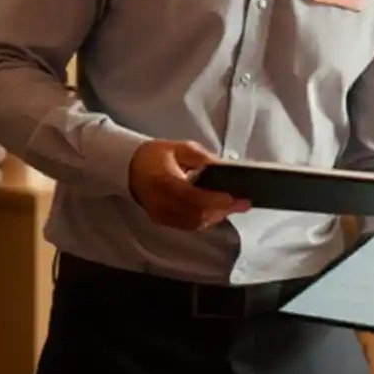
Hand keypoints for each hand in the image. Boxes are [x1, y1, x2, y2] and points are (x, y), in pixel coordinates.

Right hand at [128, 140, 250, 230]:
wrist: (131, 167)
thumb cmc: (155, 155)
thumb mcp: (180, 148)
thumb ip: (203, 159)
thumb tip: (225, 169)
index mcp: (163, 180)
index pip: (193, 196)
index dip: (215, 199)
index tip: (235, 198)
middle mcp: (161, 202)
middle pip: (197, 213)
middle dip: (222, 209)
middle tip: (242, 203)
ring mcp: (161, 214)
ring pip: (194, 222)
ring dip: (216, 216)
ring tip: (232, 206)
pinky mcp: (162, 221)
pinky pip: (188, 225)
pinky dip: (205, 220)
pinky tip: (216, 212)